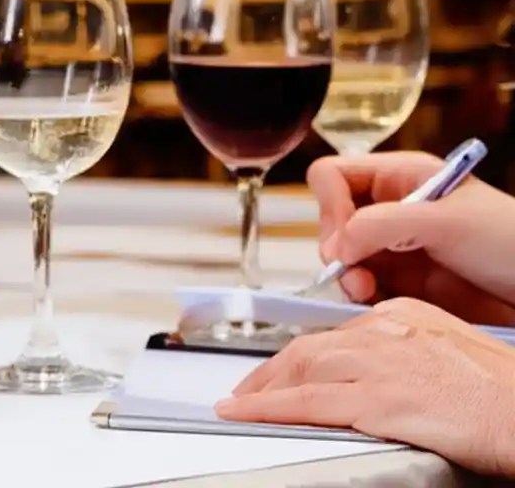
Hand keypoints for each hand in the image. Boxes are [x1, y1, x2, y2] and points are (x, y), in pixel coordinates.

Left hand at [215, 298, 514, 475]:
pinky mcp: (376, 399)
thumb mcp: (446, 355)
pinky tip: (244, 412)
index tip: (281, 370)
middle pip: (310, 348)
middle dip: (272, 372)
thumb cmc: (501, 396)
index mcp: (402, 316)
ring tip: (241, 405)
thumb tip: (372, 374)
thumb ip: (404, 354)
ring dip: (263, 389)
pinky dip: (267, 407)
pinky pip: (306, 402)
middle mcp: (385, 332)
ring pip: (301, 371)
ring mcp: (378, 365)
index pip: (334, 334)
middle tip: (248, 390)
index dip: (299, 356)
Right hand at [308, 151, 514, 325]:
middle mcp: (391, 210)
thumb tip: (335, 245)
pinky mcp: (402, 286)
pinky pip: (360, 289)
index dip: (330, 203)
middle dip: (336, 247)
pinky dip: (360, 298)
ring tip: (365, 292)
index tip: (344, 237)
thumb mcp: (449, 222)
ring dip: (345, 276)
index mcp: (401, 178)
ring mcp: (395, 249)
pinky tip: (377, 304)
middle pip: (331, 220)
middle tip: (354, 273)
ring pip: (341, 259)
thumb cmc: (511, 242)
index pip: (334, 176)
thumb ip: (384, 225)